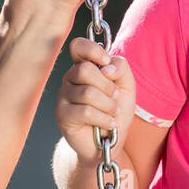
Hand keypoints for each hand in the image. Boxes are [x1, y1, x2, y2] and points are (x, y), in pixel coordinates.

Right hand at [55, 37, 135, 161]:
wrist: (108, 142)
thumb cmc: (115, 111)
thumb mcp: (126, 86)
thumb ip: (121, 67)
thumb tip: (107, 66)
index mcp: (84, 66)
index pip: (78, 46)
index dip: (93, 50)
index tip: (107, 63)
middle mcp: (70, 78)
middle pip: (85, 70)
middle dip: (108, 86)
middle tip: (115, 98)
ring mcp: (63, 96)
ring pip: (87, 92)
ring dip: (109, 105)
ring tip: (113, 113)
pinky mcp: (62, 115)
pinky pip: (85, 112)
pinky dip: (103, 119)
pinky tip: (108, 124)